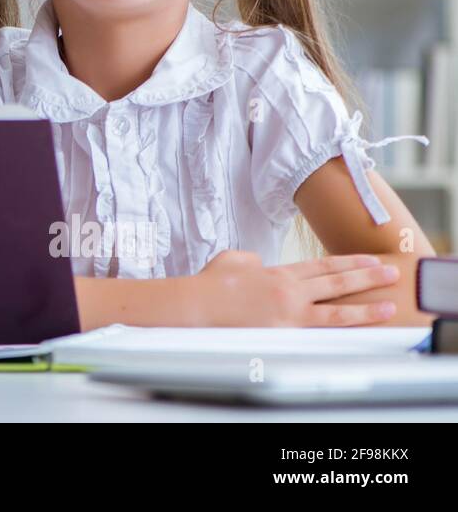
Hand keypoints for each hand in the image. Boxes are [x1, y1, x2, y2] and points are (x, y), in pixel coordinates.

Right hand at [192, 250, 398, 325]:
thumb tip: (259, 264)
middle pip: (336, 281)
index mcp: (278, 271)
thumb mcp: (234, 260)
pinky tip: (360, 329)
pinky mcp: (285, 330)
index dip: (348, 262)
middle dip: (367, 276)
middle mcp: (290, 288)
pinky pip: (321, 329)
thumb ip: (253, 260)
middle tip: (392, 272)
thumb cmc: (210, 284)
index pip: (321, 265)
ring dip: (366, 305)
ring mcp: (289, 310)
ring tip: (388, 304)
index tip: (368, 259)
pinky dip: (343, 327)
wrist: (197, 303)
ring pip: (336, 307)